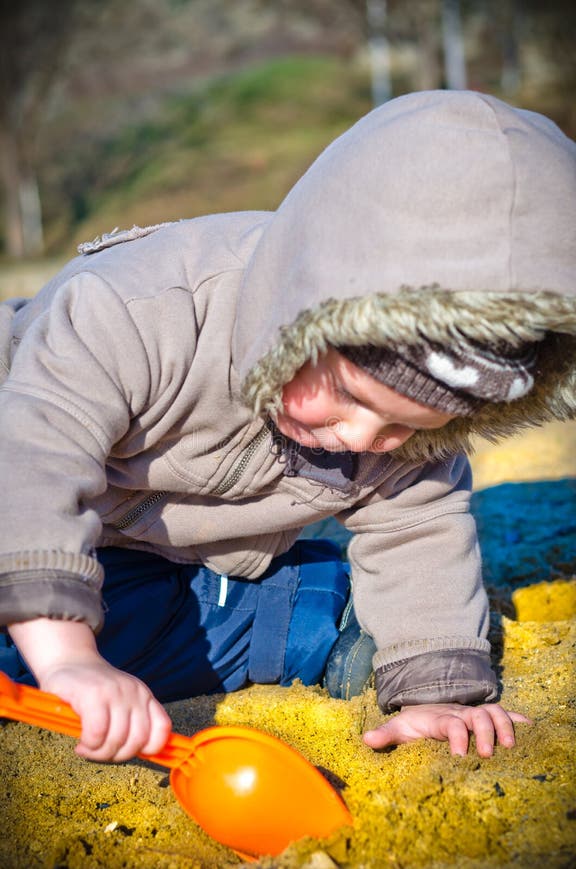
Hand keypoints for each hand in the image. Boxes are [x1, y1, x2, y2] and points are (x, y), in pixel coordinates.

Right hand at [42, 659, 172, 762]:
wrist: (68, 660)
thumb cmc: (92, 688)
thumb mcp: (120, 702)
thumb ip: (132, 723)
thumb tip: (142, 753)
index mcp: (144, 696)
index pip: (162, 728)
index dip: (149, 749)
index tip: (127, 752)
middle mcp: (134, 692)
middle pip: (138, 740)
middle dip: (117, 756)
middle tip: (100, 752)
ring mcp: (115, 691)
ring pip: (117, 739)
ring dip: (99, 753)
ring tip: (88, 748)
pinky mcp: (93, 694)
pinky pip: (97, 733)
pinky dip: (89, 745)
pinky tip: (81, 743)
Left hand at [363, 703, 531, 756]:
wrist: (428, 707)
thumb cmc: (415, 723)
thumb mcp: (399, 727)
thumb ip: (386, 734)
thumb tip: (365, 739)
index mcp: (440, 718)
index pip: (450, 723)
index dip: (456, 736)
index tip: (459, 756)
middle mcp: (460, 713)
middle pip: (477, 715)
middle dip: (484, 732)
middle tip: (487, 754)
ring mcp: (476, 714)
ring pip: (495, 712)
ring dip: (504, 726)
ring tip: (510, 747)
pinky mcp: (488, 718)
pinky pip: (507, 714)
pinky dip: (519, 720)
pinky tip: (531, 729)